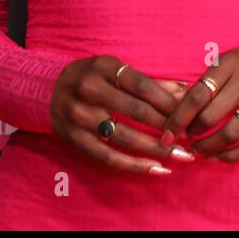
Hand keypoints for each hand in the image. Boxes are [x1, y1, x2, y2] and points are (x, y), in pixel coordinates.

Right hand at [49, 56, 197, 174]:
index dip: (168, 102)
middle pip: (136, 111)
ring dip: (156, 149)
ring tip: (181, 155)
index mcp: (103, 68)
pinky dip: (135, 165)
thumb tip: (186, 90)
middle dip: (167, 126)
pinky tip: (157, 169)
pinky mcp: (75, 139)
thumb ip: (150, 82)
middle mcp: (89, 90)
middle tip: (191, 137)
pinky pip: (109, 157)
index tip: (190, 114)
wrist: (47, 90)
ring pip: (124, 137)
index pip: (142, 86)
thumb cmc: (91, 78)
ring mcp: (79, 116)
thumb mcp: (115, 70)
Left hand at [159, 42, 238, 162]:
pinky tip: (221, 156)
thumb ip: (204, 83)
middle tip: (187, 138)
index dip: (178, 118)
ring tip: (200, 151)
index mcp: (230, 64)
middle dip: (193, 133)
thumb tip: (174, 110)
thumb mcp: (226, 62)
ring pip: (231, 134)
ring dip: (210, 148)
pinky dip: (233, 156)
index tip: (168, 132)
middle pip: (211, 117)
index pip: (197, 95)